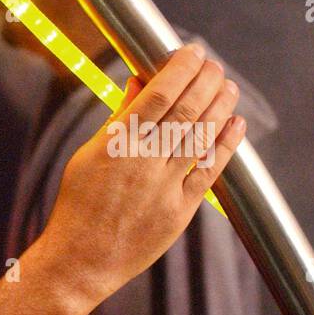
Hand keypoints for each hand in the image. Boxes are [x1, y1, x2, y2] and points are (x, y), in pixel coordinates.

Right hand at [42, 43, 245, 304]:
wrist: (79, 261)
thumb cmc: (78, 207)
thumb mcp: (88, 157)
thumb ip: (118, 120)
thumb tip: (138, 82)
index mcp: (115, 145)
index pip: (158, 94)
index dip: (181, 69)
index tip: (193, 53)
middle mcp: (142, 162)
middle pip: (186, 109)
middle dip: (206, 82)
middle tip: (215, 67)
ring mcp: (163, 187)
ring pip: (201, 135)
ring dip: (220, 107)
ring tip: (228, 88)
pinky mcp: (179, 211)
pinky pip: (209, 171)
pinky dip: (225, 145)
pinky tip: (235, 125)